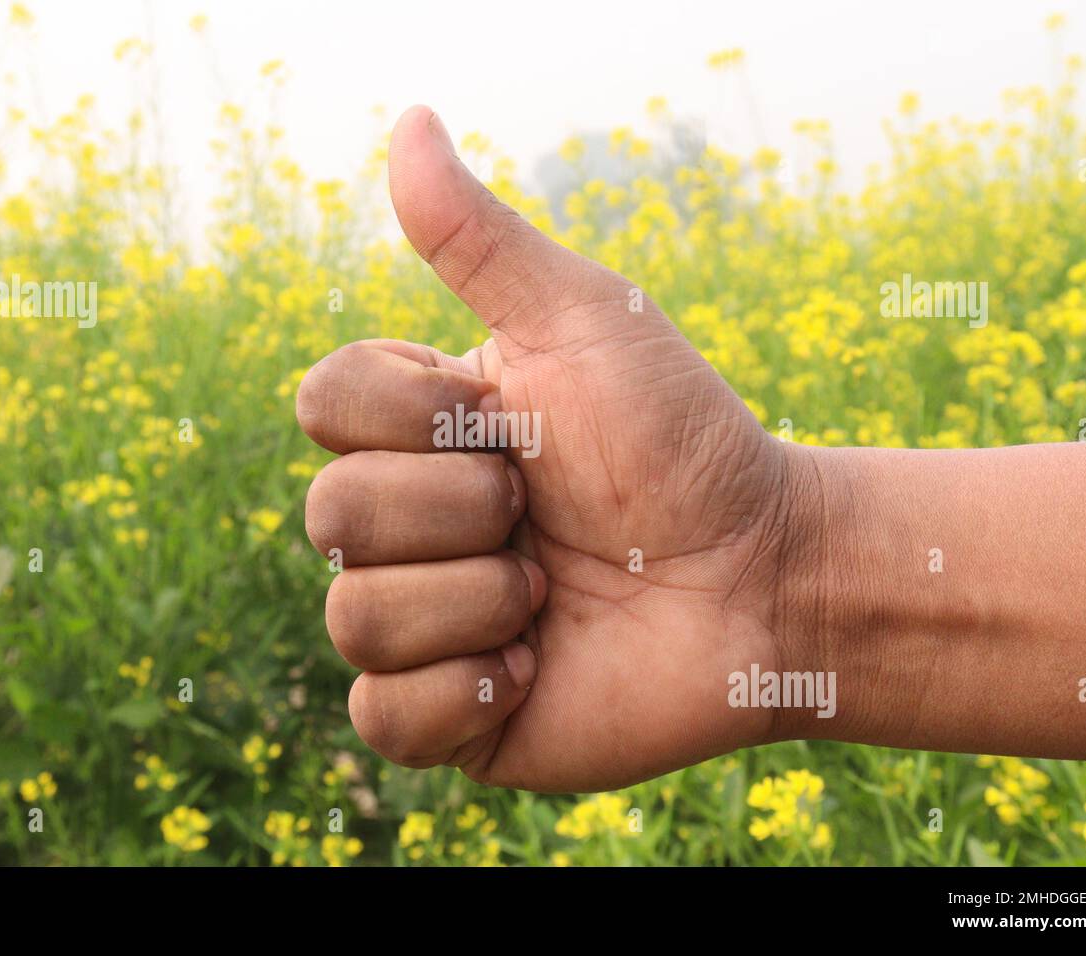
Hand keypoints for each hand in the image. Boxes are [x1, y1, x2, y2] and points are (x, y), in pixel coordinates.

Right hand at [297, 106, 809, 791]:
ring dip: (479, 600)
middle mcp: (405, 526)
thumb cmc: (682, 440)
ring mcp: (423, 624)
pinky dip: (459, 691)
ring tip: (554, 594)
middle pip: (331, 518)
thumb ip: (480, 238)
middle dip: (465, 511)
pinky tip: (531, 668)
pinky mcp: (452, 718)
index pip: (320, 405)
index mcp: (418, 431)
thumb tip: (406, 119)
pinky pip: (382, 717)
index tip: (511, 419)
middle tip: (550, 513)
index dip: (413, 416)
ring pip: (355, 620)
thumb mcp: (584, 322)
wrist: (765, 577)